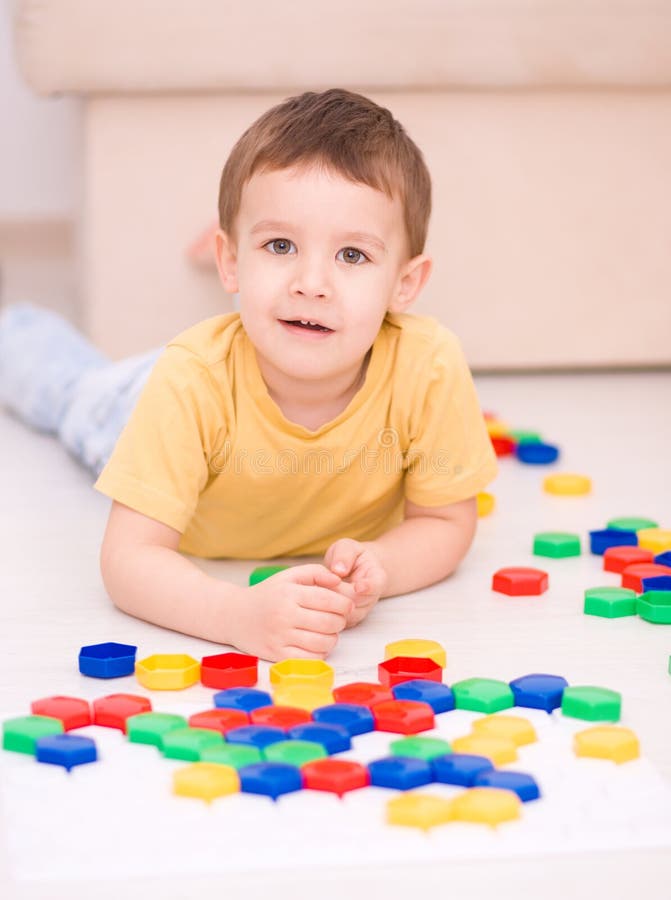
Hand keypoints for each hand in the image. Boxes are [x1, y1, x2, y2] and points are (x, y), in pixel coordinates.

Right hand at [228, 564, 352, 661]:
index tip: (347, 606)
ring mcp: (280, 637)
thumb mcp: (289, 576)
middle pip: (329, 623)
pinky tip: (315, 643)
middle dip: (341, 621)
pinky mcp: (277, 655)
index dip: (345, 604)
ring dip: (332, 638)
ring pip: (323, 643)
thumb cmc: (267, 594)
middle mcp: (284, 615)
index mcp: (289, 593)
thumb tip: (339, 581)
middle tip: (337, 619)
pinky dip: (320, 652)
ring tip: (327, 631)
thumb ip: (316, 573)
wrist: (234, 615)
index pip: (329, 601)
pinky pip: (310, 658)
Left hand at [323, 538, 387, 627]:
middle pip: (355, 602)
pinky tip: (315, 597)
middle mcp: (371, 598)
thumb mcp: (348, 547)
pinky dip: (324, 609)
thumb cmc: (350, 557)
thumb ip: (344, 554)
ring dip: (328, 601)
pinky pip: (334, 619)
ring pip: (343, 613)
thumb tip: (338, 570)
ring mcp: (360, 611)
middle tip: (320, 580)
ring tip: (317, 586)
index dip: (368, 587)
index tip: (358, 586)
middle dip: (337, 592)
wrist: (352, 570)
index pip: (376, 585)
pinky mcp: (347, 620)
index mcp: (377, 577)